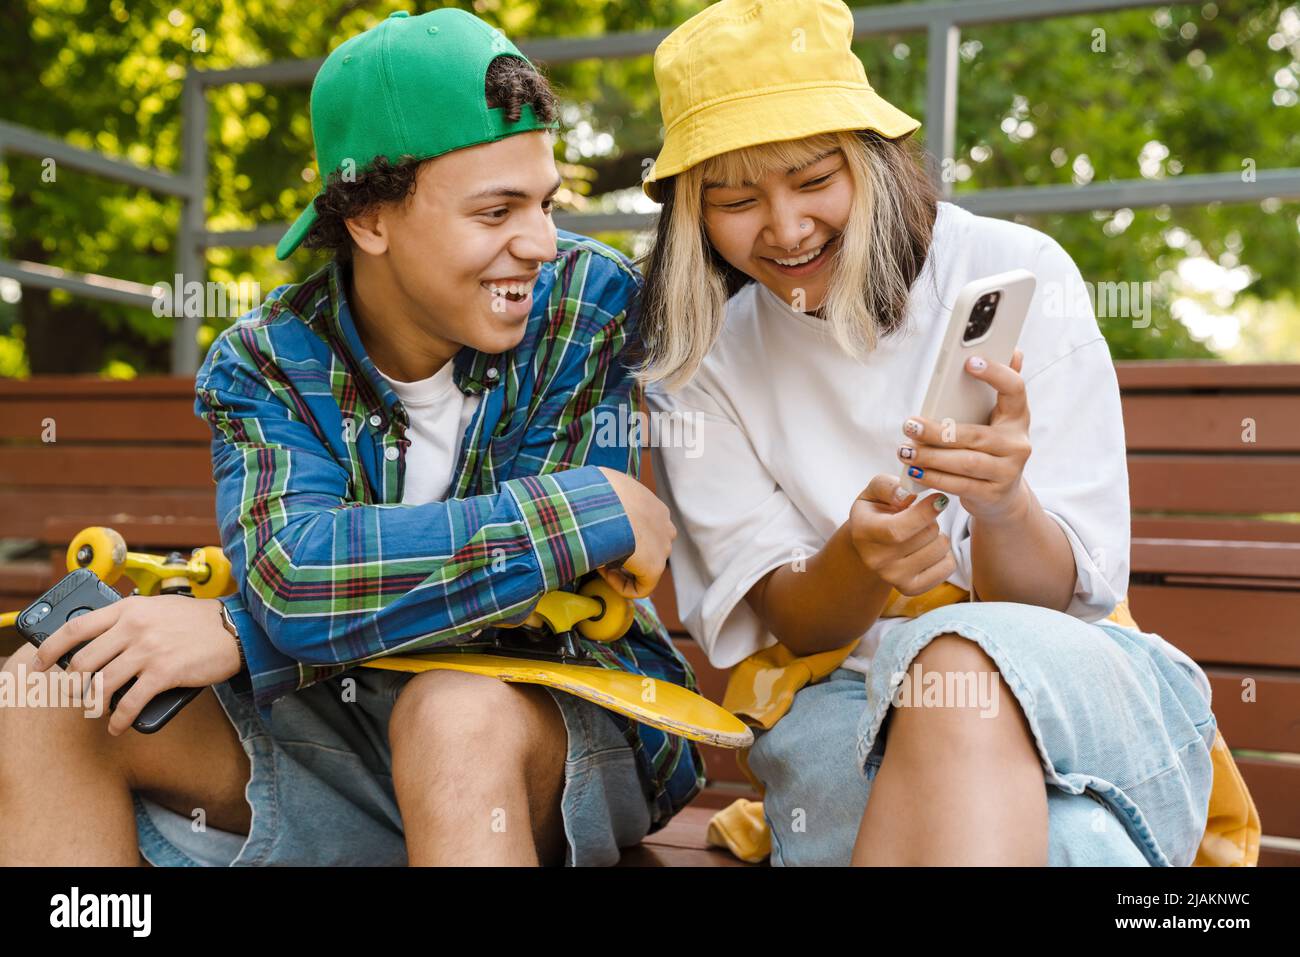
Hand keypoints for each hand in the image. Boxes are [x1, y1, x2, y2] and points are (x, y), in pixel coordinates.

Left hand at [30, 595, 241, 735]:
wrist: (233, 629)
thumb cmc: (195, 621)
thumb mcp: (156, 609)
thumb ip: (128, 620)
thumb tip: (98, 644)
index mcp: (128, 609)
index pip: (75, 628)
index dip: (49, 648)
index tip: (38, 663)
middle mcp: (134, 628)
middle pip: (83, 661)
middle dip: (73, 684)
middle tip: (76, 693)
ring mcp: (148, 651)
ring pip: (102, 684)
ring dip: (93, 703)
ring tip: (96, 709)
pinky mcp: (164, 673)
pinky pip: (130, 703)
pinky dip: (119, 719)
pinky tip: (117, 726)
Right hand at [597, 467, 675, 598]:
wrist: (601, 504)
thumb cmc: (597, 493)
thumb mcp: (605, 489)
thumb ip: (608, 499)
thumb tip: (589, 504)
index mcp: (656, 508)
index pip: (646, 529)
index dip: (623, 536)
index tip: (603, 535)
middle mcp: (665, 527)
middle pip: (648, 548)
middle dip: (624, 553)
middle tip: (600, 550)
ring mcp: (663, 547)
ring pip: (645, 567)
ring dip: (622, 567)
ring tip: (598, 559)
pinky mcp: (655, 567)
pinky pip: (642, 587)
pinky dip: (621, 586)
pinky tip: (602, 571)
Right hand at [848, 474, 955, 596]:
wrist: (869, 546)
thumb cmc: (876, 512)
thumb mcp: (875, 491)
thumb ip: (888, 486)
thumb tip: (907, 495)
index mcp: (864, 533)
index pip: (899, 530)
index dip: (925, 513)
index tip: (939, 498)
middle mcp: (876, 560)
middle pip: (927, 535)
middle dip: (932, 519)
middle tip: (920, 517)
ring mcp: (893, 578)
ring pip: (940, 549)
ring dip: (938, 535)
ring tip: (922, 533)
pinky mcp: (911, 589)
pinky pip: (948, 567)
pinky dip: (945, 554)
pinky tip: (929, 548)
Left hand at [897, 349, 1032, 521]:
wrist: (1003, 497)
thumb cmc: (992, 449)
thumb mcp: (998, 420)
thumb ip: (1000, 389)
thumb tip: (1016, 351)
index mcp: (1018, 417)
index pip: (1014, 389)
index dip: (995, 374)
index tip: (969, 362)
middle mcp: (1018, 444)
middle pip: (974, 435)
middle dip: (937, 431)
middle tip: (909, 425)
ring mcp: (1008, 471)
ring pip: (964, 462)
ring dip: (930, 457)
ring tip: (905, 451)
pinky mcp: (992, 494)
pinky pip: (958, 485)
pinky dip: (933, 478)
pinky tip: (914, 471)